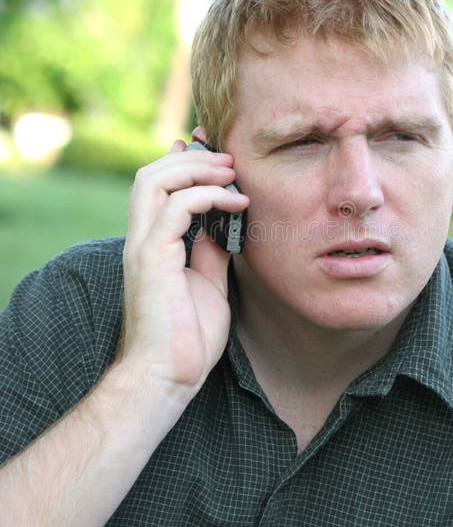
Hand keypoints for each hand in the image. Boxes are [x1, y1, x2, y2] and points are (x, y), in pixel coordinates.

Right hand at [119, 140, 249, 397]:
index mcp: (152, 244)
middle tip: (230, 159)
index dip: (182, 160)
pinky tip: (237, 203)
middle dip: (192, 157)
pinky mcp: (151, 258)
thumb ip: (210, 251)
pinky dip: (208, 195)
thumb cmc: (188, 339)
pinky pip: (177, 207)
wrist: (166, 377)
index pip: (157, 186)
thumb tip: (223, 225)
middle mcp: (142, 239)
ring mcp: (143, 246)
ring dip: (197, 168)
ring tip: (232, 172)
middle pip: (152, 173)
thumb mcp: (209, 284)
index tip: (215, 149)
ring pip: (155, 179)